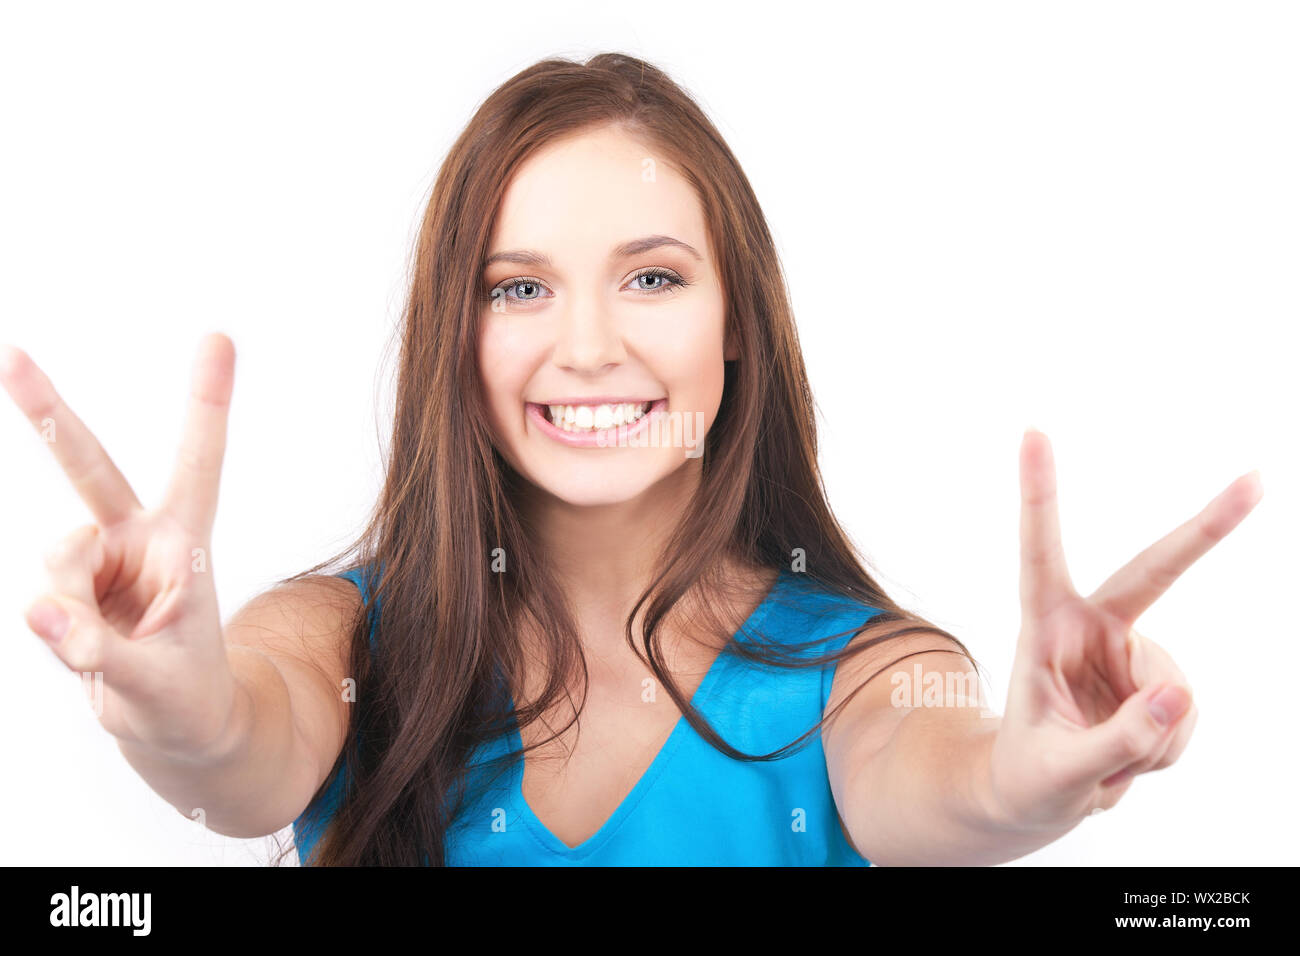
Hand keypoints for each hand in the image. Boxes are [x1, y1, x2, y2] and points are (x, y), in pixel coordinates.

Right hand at [2, 334, 240, 760]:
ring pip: (58, 560)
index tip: (217, 336)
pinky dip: (59, 632)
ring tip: (108, 646)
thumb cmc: (185, 692)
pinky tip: (82, 647)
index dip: (206, 403)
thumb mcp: (157, 680)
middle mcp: (138, 539)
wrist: (173, 725)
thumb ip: (99, 649)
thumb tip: (41, 612)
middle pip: (90, 466)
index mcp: (185, 541)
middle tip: (9, 354)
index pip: (198, 464)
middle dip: (46, 411)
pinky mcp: (68, 589)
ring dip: (73, 609)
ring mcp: (97, 562)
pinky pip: (43, 602)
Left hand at [988, 427, 1262, 828]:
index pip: (1039, 552)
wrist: (1037, 799)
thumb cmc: (1026, 777)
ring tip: (1107, 757)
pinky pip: (1186, 715)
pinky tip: (1132, 755)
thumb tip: (1179, 694)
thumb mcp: (1059, 769)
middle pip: (1155, 570)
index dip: (1039, 493)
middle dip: (1208, 528)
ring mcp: (1129, 651)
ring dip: (1153, 739)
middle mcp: (1090, 627)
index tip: (1032, 432)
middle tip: (1257, 480)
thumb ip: (1117, 738)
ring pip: (1176, 689)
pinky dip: (1166, 748)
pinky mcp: (1158, 681)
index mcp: (1044, 626)